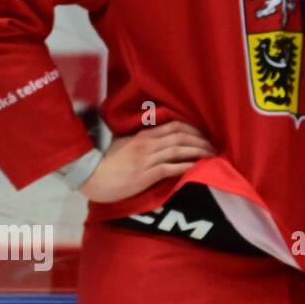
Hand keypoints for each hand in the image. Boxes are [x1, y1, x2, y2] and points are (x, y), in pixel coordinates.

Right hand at [79, 121, 216, 203]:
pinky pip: (171, 167)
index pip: (176, 126)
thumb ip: (143, 141)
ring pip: (179, 150)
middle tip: (214, 146)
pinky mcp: (146, 174)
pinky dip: (187, 166)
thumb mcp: (125, 145)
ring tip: (212, 156)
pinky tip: (199, 167)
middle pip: (182, 137)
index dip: (194, 130)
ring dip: (199, 152)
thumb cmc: (106, 162)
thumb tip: (160, 141)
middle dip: (201, 141)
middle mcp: (149, 144)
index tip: (205, 136)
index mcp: (145, 135)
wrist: (90, 176)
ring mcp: (148, 158)